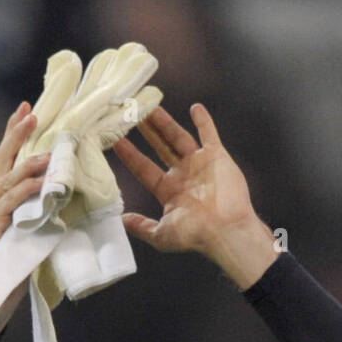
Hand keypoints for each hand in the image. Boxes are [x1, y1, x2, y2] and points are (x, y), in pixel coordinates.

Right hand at [0, 101, 51, 333]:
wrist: (0, 291)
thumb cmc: (21, 259)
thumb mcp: (33, 222)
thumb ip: (39, 201)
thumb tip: (62, 180)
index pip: (5, 157)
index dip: (14, 131)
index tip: (27, 108)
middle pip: (3, 159)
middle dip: (17, 134)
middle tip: (32, 115)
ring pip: (10, 179)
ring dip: (31, 164)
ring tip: (49, 155)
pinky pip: (13, 201)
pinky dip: (28, 190)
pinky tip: (43, 183)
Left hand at [112, 103, 279, 286]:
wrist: (226, 230)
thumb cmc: (196, 235)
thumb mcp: (162, 235)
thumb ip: (142, 226)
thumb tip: (122, 220)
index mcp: (169, 190)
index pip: (144, 168)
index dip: (130, 154)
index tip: (115, 140)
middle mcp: (182, 174)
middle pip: (160, 147)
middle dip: (146, 131)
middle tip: (132, 113)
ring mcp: (199, 164)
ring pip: (178, 136)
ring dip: (165, 121)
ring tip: (151, 105)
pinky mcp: (217, 156)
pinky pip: (209, 134)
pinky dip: (203, 121)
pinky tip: (195, 108)